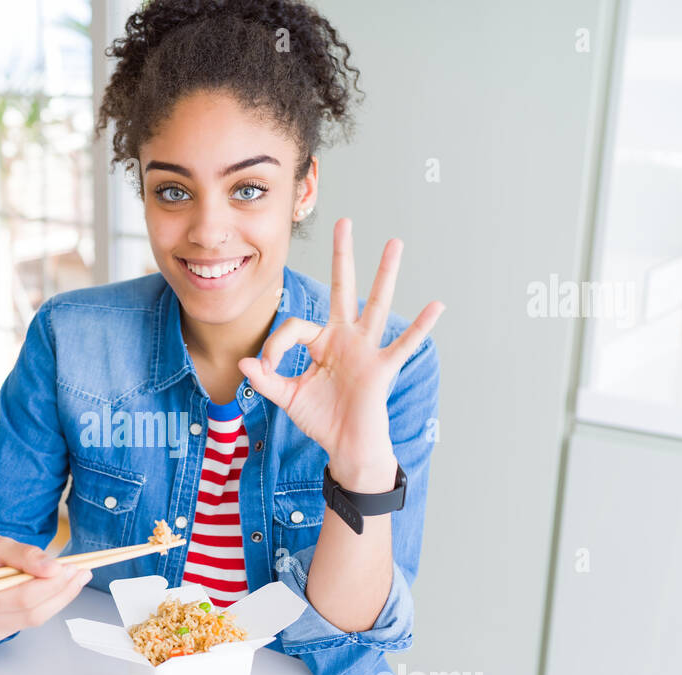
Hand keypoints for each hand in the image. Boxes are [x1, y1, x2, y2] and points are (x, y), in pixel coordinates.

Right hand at [0, 532, 91, 642]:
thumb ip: (22, 554)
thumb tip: (53, 567)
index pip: (20, 594)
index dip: (50, 583)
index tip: (72, 567)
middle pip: (29, 611)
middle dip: (61, 591)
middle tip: (81, 572)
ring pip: (30, 620)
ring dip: (58, 600)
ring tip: (75, 579)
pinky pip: (23, 623)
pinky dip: (43, 607)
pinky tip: (55, 591)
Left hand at [238, 218, 443, 490]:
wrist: (346, 447)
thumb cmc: (321, 420)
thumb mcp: (288, 397)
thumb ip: (266, 380)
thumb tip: (244, 362)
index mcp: (321, 343)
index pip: (295, 327)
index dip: (274, 346)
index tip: (264, 368)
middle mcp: (345, 338)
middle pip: (342, 289)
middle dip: (342, 257)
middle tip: (343, 222)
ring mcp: (366, 349)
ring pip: (375, 304)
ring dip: (384, 274)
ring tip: (394, 243)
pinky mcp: (382, 368)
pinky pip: (403, 344)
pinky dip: (420, 327)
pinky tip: (437, 306)